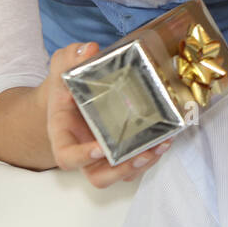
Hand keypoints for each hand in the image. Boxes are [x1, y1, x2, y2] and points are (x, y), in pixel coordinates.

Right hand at [43, 41, 171, 188]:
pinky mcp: (120, 151)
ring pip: (120, 175)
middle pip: (97, 176)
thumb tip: (88, 49)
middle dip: (121, 169)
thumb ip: (69, 58)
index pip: (66, 156)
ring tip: (160, 146)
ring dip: (141, 165)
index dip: (81, 157)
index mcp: (63, 133)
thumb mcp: (62, 67)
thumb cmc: (65, 85)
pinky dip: (151, 157)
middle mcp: (82, 150)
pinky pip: (134, 165)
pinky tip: (165, 140)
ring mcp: (102, 155)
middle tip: (141, 154)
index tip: (99, 148)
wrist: (68, 96)